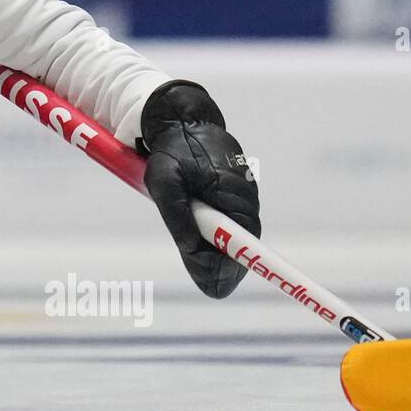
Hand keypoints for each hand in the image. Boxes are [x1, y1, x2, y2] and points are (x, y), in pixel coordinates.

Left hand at [139, 80, 260, 298]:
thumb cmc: (172, 149)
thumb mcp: (166, 182)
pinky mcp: (233, 197)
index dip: (229, 269)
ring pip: (233, 238)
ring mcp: (241, 199)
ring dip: (217, 252)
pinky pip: (228, 225)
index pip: (243, 244)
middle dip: (222, 266)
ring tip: (200, 265)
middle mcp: (244, 200)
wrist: (182, 121)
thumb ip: (178, 215)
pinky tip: (200, 243)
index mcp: (233, 195)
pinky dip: (215, 237)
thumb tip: (191, 247)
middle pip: (241, 247)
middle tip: (208, 285)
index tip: (216, 289)